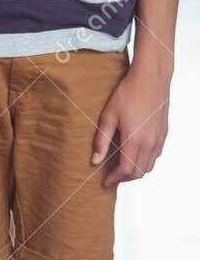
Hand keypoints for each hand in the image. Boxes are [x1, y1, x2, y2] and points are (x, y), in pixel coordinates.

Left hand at [91, 60, 170, 185]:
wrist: (151, 78)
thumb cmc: (129, 93)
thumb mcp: (108, 116)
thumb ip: (102, 140)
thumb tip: (95, 160)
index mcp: (134, 140)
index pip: (125, 170)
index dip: (114, 178)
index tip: (106, 181)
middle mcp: (149, 143)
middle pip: (138, 172)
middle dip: (124, 178)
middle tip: (112, 176)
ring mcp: (158, 139)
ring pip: (149, 166)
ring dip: (135, 171)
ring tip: (122, 167)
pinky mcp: (163, 133)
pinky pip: (155, 155)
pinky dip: (145, 161)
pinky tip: (135, 154)